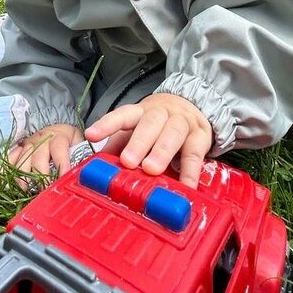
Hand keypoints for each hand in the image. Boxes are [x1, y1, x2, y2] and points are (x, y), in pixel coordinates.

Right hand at [6, 124, 83, 190]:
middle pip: (38, 158)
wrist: (55, 126)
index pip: (59, 149)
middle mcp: (41, 139)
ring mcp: (28, 144)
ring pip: (22, 159)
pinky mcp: (19, 149)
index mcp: (58, 137)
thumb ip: (82, 155)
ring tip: (26, 190)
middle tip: (45, 191)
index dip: (62, 164)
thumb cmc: (69, 139)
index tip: (64, 179)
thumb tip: (89, 171)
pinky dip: (9, 170)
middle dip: (41, 175)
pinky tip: (10, 182)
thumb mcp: (79, 142)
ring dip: (23, 176)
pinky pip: (10, 158)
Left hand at [85, 93, 211, 188]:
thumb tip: (95, 166)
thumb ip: (118, 146)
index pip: (122, 115)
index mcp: (140, 113)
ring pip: (172, 132)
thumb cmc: (158, 125)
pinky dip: (190, 171)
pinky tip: (185, 186)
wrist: (192, 106)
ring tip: (152, 170)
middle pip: (149, 123)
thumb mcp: (136, 131)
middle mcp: (161, 113)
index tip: (92, 135)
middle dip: (138, 142)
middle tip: (127, 161)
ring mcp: (182, 122)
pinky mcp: (200, 136)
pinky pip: (195, 153)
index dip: (106, 125)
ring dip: (161, 151)